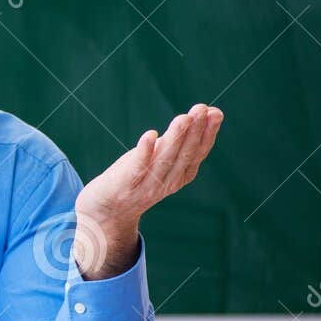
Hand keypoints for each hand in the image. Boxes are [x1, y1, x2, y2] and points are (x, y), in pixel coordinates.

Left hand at [73, 103, 223, 279]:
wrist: (105, 211)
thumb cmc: (134, 178)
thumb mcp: (158, 160)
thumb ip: (175, 142)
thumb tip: (196, 115)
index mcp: (179, 176)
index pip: (197, 153)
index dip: (208, 133)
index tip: (215, 112)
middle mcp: (167, 182)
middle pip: (184, 154)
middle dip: (195, 131)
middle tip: (202, 109)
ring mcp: (147, 185)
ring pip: (164, 159)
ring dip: (175, 138)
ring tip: (184, 118)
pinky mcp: (125, 184)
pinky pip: (138, 167)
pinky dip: (145, 151)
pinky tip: (151, 135)